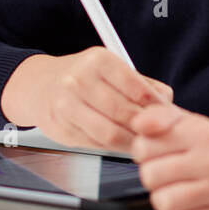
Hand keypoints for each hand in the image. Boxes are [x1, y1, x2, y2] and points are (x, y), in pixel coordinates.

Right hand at [0, 49, 172, 153]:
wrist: (40, 85)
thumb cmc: (84, 77)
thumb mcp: (112, 69)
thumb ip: (142, 85)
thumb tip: (168, 105)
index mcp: (99, 60)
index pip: (137, 88)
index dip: (156, 107)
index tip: (168, 116)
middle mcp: (79, 80)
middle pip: (124, 113)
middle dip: (146, 128)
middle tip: (159, 135)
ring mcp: (66, 104)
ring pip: (109, 133)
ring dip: (131, 142)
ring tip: (143, 142)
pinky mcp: (60, 127)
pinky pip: (95, 144)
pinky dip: (113, 148)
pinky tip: (122, 144)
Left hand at [129, 102, 208, 209]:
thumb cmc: (196, 149)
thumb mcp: (178, 123)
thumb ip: (154, 117)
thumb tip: (139, 124)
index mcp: (201, 132)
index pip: (142, 147)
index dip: (143, 153)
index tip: (158, 152)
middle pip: (150, 176)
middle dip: (152, 177)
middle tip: (167, 174)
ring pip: (164, 203)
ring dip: (163, 199)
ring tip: (176, 190)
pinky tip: (189, 207)